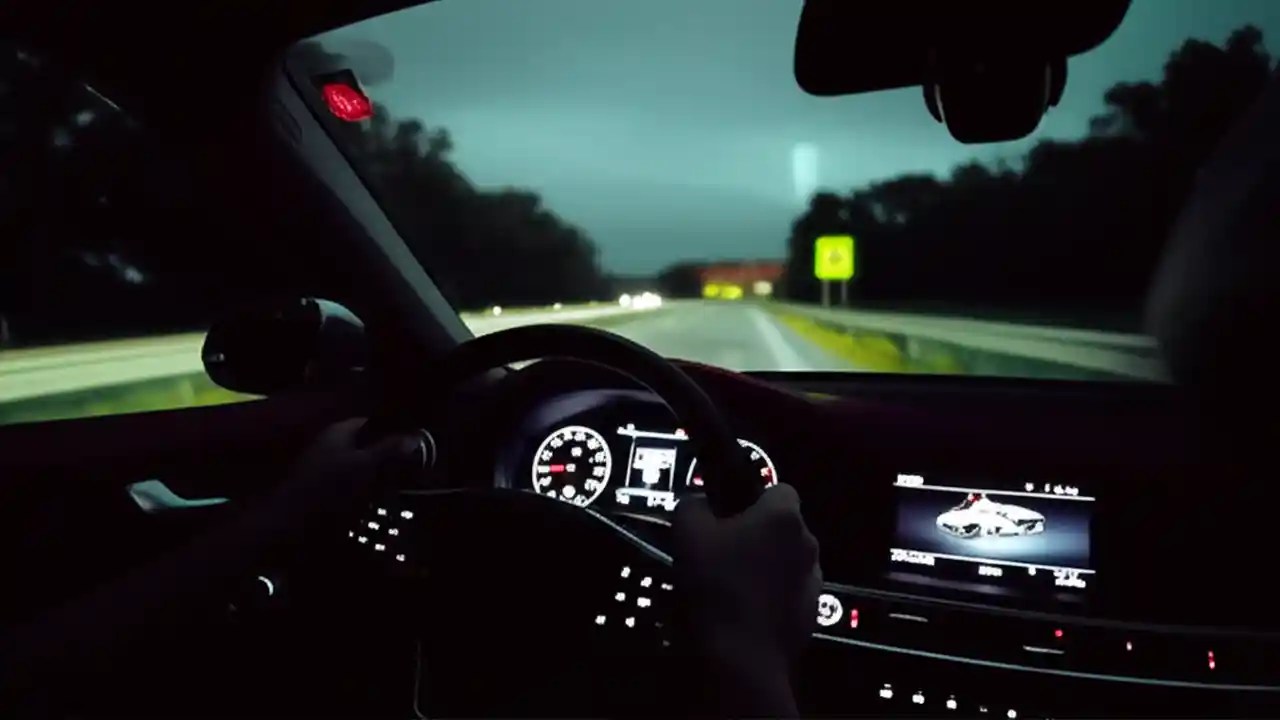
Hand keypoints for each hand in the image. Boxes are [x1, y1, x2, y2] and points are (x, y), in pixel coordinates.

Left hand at [262, 418, 425, 535]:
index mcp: (339, 432)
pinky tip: (380, 498)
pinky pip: (352, 483)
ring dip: (378, 474)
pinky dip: (366, 488)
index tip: (413, 443)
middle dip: (387, 454)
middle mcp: (331, 444)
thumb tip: (415, 436)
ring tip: (401, 484)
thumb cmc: (328, 487)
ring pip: (360, 464)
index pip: (371, 422)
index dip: (392, 430)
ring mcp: (326, 467)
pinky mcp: (325, 489)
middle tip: (412, 465)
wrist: (291, 522)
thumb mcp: (364, 465)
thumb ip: (389, 449)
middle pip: (366, 443)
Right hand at [674, 483, 821, 716]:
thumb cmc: (717, 585)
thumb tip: (700, 502)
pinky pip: (790, 593)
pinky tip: (746, 611)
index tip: (728, 516)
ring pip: (788, 560)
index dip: (753, 498)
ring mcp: (814, 580)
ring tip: (734, 585)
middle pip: (783, 526)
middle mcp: (807, 542)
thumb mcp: (687, 534)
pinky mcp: (812, 612)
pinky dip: (773, 596)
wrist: (744, 657)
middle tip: (724, 550)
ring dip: (768, 566)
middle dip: (759, 534)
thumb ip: (693, 505)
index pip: (779, 488)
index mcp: (783, 516)